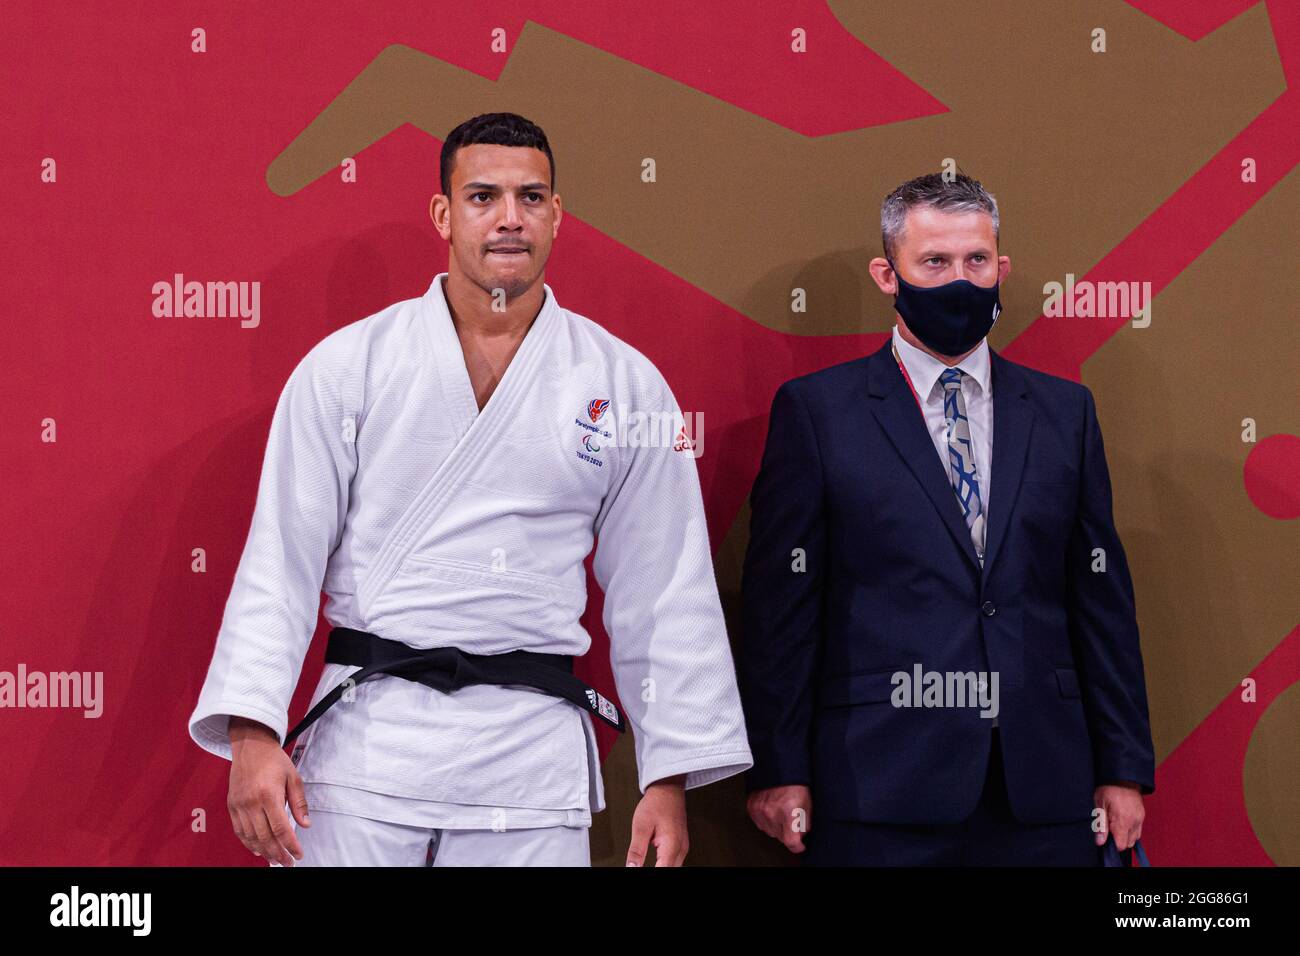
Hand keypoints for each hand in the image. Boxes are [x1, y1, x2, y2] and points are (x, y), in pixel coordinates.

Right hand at [227, 717, 310, 866]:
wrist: (250, 746)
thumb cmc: (274, 759)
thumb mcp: (293, 777)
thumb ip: (299, 803)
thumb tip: (305, 824)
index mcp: (269, 795)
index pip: (280, 828)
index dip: (290, 845)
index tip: (298, 854)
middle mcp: (251, 803)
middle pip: (264, 837)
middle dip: (278, 853)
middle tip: (287, 862)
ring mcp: (239, 805)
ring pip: (250, 837)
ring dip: (264, 851)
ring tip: (275, 858)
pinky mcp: (232, 806)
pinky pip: (239, 831)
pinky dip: (248, 843)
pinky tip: (258, 849)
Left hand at [626, 773, 687, 866]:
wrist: (668, 788)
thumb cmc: (657, 803)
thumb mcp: (640, 826)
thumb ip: (636, 850)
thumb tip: (631, 867)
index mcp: (671, 845)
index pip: (662, 871)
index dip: (650, 873)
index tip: (637, 868)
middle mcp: (680, 848)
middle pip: (671, 871)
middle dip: (657, 871)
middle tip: (639, 866)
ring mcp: (683, 846)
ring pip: (674, 867)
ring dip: (662, 867)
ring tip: (644, 864)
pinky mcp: (681, 843)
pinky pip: (675, 861)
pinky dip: (665, 865)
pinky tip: (656, 863)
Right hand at [747, 785, 811, 852]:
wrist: (779, 769)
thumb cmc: (795, 784)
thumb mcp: (807, 804)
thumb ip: (805, 823)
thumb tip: (801, 835)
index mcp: (788, 812)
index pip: (791, 842)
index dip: (797, 847)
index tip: (800, 846)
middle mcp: (772, 813)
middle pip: (780, 837)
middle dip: (788, 832)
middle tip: (791, 820)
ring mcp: (760, 810)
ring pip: (769, 831)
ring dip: (776, 827)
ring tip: (781, 812)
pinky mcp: (752, 807)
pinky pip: (759, 823)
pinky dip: (766, 820)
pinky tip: (772, 810)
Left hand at [1093, 781, 1143, 850]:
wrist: (1123, 776)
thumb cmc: (1109, 789)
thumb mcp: (1099, 805)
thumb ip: (1101, 825)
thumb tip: (1100, 842)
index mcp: (1123, 821)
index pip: (1121, 845)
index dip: (1111, 845)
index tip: (1104, 838)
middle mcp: (1134, 822)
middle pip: (1128, 844)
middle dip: (1118, 841)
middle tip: (1108, 829)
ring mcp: (1139, 819)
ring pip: (1134, 838)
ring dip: (1125, 836)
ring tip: (1114, 824)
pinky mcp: (1142, 815)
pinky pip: (1138, 830)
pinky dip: (1130, 830)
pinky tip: (1121, 822)